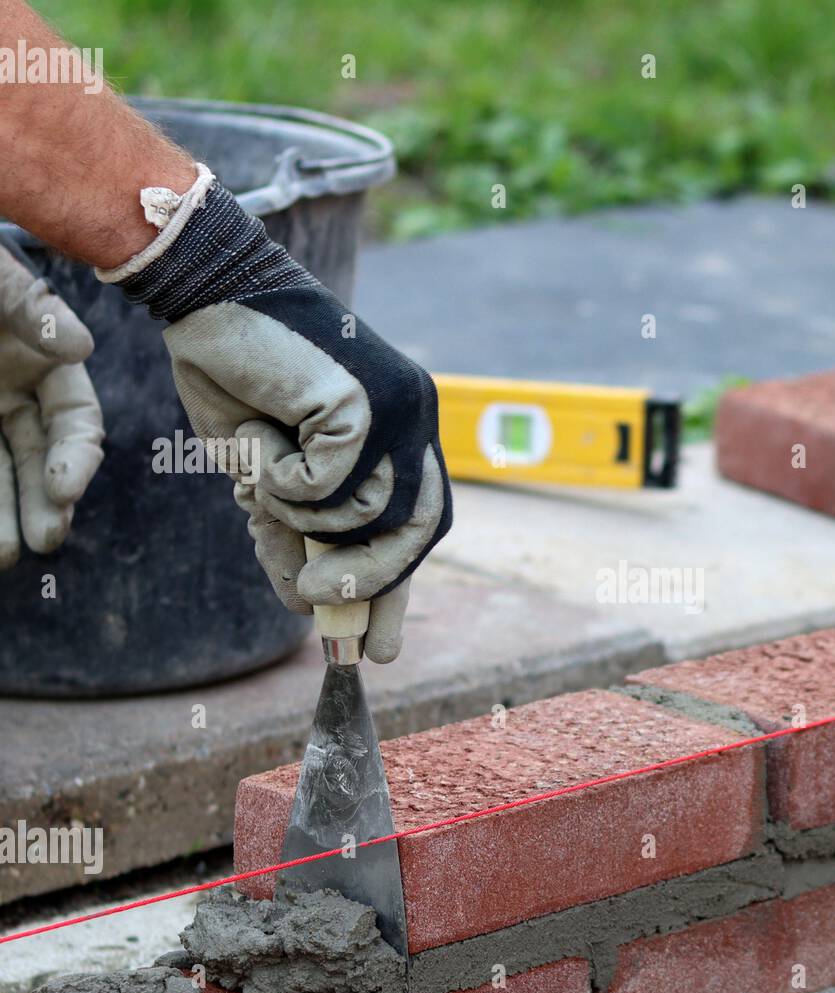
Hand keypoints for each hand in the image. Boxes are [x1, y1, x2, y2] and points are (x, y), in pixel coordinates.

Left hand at [0, 246, 102, 567]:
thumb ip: (28, 307)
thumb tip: (77, 344)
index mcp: (43, 362)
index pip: (75, 421)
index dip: (76, 458)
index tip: (66, 488)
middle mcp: (15, 394)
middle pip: (40, 461)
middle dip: (44, 504)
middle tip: (43, 542)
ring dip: (3, 516)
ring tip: (2, 558)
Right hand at [100, 167, 450, 662]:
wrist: (209, 297)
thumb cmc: (238, 379)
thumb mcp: (266, 476)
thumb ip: (292, 534)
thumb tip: (306, 611)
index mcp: (404, 437)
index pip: (420, 527)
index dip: (397, 589)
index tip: (380, 648)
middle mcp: (417, 422)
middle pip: (416, 533)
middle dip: (367, 582)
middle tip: (313, 600)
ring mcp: (401, 410)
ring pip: (367, 516)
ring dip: (300, 512)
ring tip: (264, 467)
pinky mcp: (367, 403)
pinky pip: (327, 485)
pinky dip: (282, 476)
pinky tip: (264, 432)